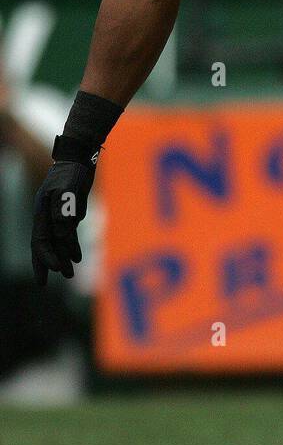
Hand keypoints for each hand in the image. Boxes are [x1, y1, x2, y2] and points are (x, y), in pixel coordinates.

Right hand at [31, 158, 94, 283]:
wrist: (79, 159)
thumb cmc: (71, 172)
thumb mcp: (67, 189)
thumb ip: (63, 210)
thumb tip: (61, 234)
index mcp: (42, 212)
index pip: (40, 242)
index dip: (46, 258)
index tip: (55, 271)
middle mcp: (47, 216)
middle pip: (43, 246)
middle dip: (44, 264)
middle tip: (44, 284)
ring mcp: (57, 215)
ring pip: (57, 242)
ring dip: (62, 258)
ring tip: (69, 275)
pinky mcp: (69, 213)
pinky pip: (68, 235)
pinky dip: (71, 247)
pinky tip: (77, 258)